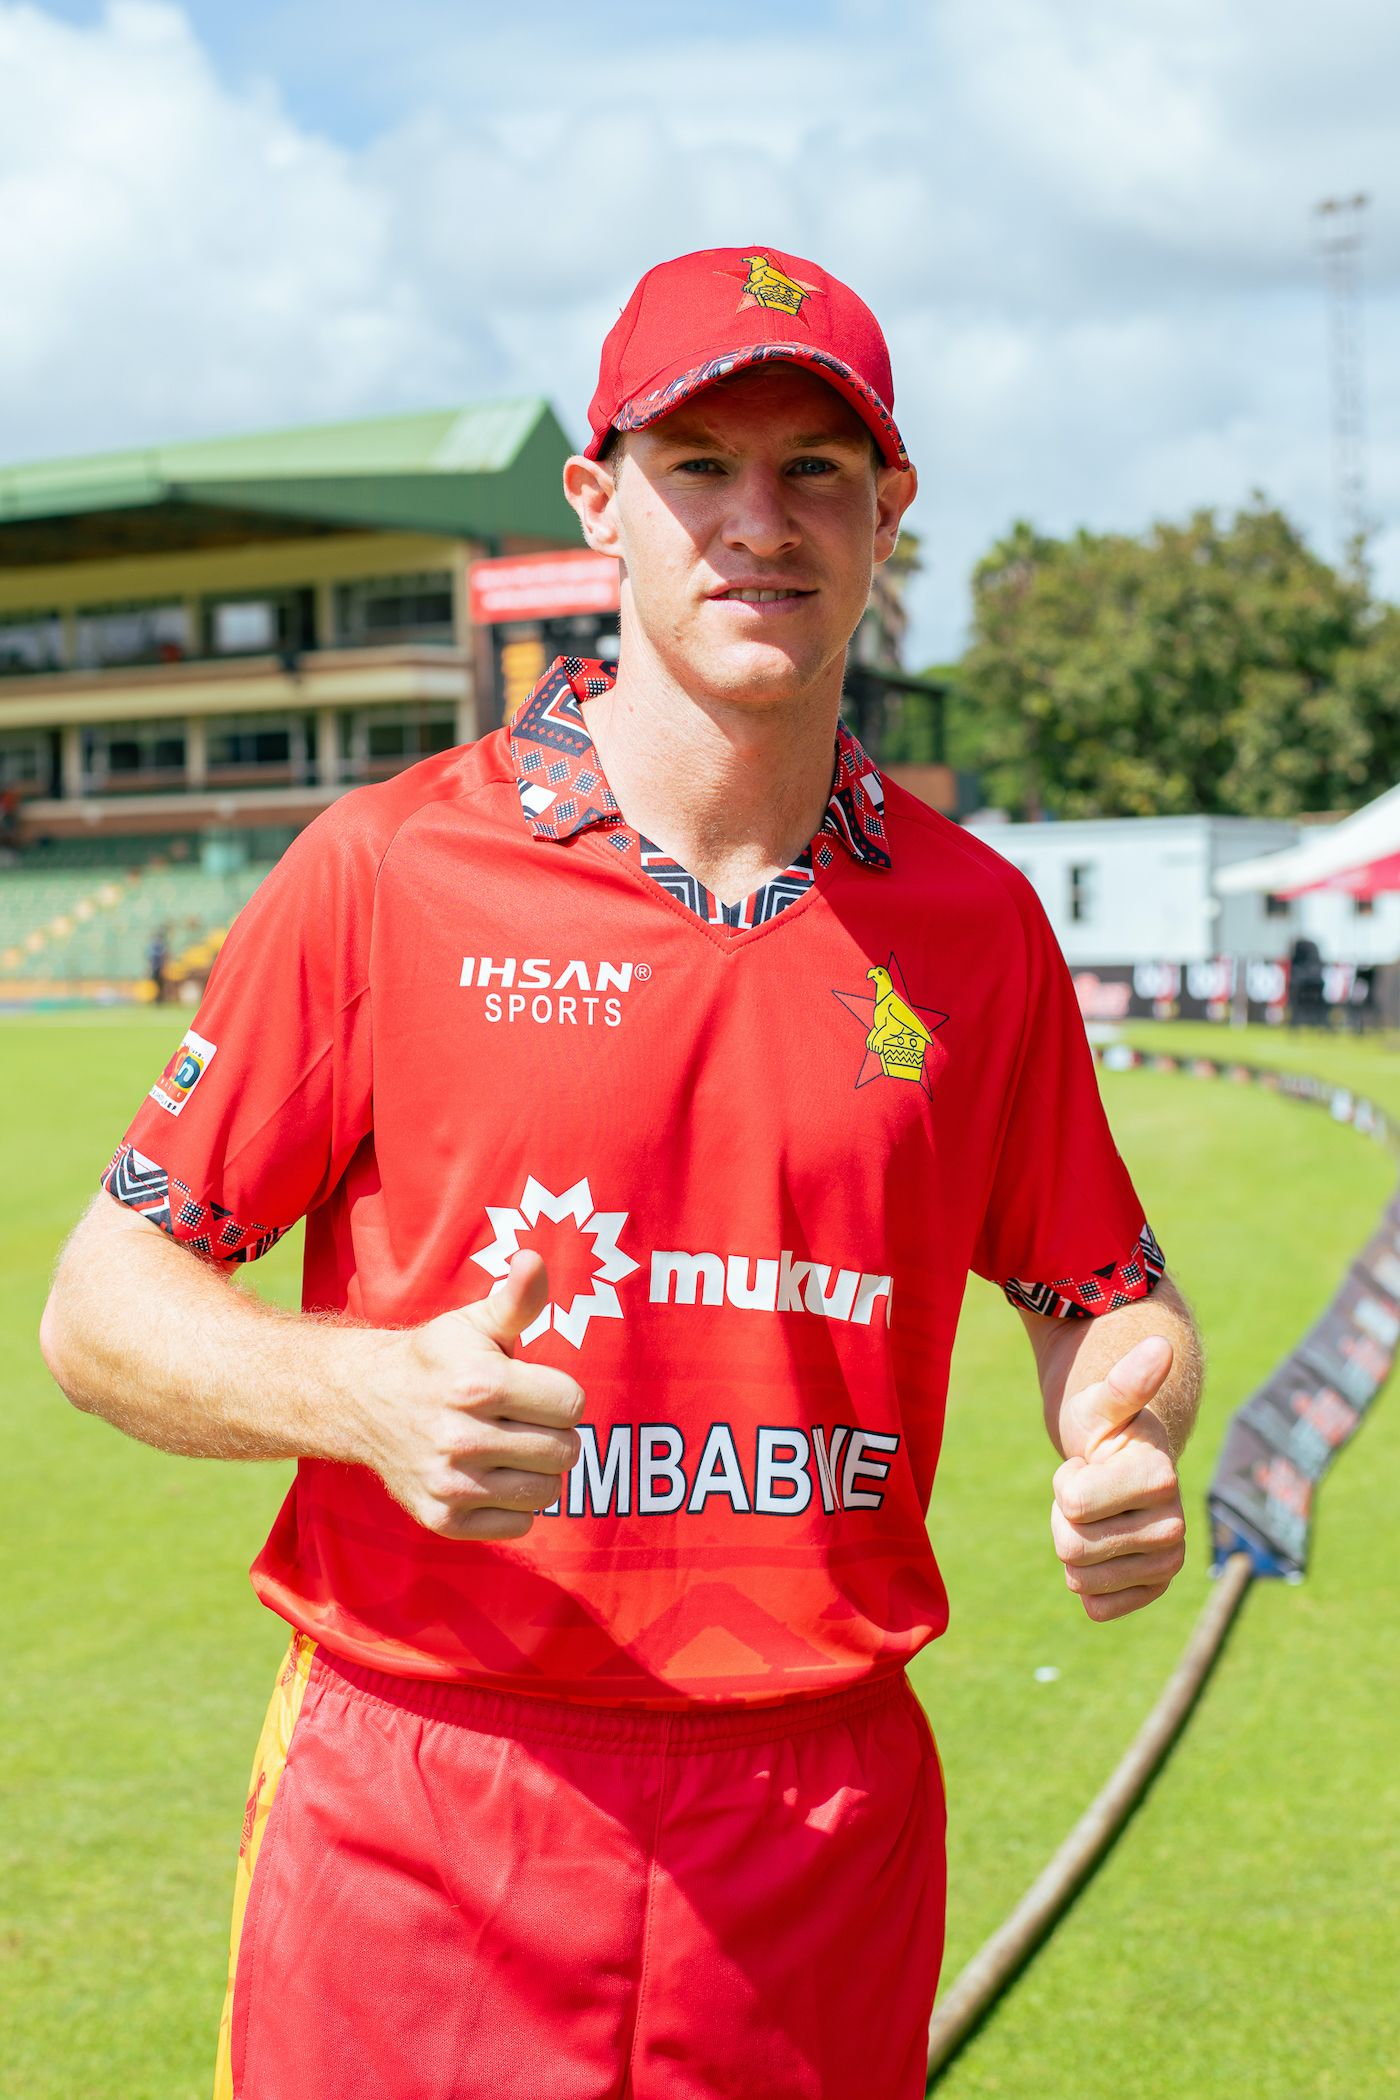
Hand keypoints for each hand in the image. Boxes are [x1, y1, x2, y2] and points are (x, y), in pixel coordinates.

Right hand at [358, 1251, 583, 1540]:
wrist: (365, 1401)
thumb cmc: (437, 1359)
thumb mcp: (474, 1323)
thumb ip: (516, 1300)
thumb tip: (533, 1260)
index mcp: (479, 1384)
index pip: (572, 1404)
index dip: (559, 1395)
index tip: (534, 1389)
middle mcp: (462, 1437)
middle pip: (565, 1450)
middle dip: (553, 1432)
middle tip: (524, 1420)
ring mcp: (451, 1483)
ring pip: (547, 1490)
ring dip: (540, 1470)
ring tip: (513, 1448)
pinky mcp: (443, 1519)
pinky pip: (520, 1523)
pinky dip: (516, 1505)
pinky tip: (492, 1476)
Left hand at [1050, 1335, 1185, 1621]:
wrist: (1128, 1464)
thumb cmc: (1108, 1430)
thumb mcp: (1102, 1404)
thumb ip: (1125, 1382)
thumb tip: (1159, 1346)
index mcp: (1160, 1478)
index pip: (1074, 1505)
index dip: (1067, 1484)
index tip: (1088, 1466)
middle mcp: (1174, 1528)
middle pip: (1072, 1548)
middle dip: (1066, 1517)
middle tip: (1090, 1493)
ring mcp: (1168, 1563)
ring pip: (1079, 1578)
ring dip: (1074, 1545)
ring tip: (1097, 1515)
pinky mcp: (1154, 1589)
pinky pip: (1095, 1607)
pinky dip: (1086, 1581)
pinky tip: (1103, 1549)